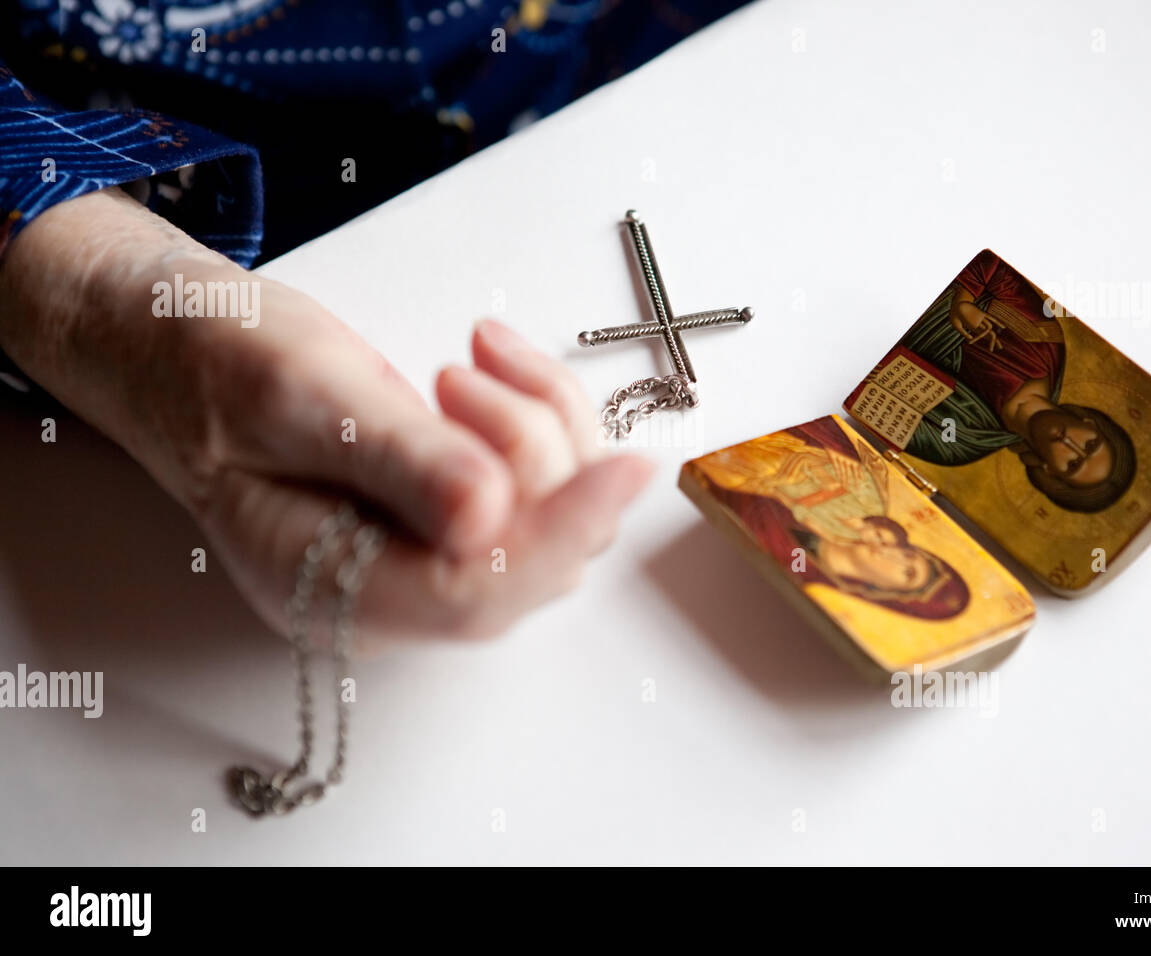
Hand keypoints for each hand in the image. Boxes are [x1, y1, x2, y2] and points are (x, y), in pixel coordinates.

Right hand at [0, 189, 653, 647]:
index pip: (473, 595)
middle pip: (524, 557)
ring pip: (547, 515)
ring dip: (541, 424)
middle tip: (462, 369)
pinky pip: (541, 482)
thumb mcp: (301, 397)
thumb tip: (488, 514)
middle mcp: (388, 593)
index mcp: (329, 588)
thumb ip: (397, 461)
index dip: (558, 534)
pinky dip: (542, 412)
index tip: (627, 467)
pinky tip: (496, 360)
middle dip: (532, 451)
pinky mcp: (452, 512)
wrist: (187, 344)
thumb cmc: (220, 365)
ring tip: (469, 357)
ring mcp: (424, 554)